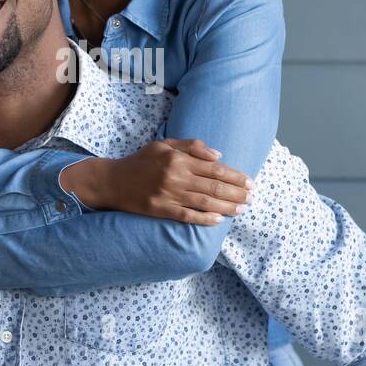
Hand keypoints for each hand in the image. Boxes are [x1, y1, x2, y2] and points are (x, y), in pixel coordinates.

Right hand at [61, 139, 252, 224]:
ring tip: (242, 209)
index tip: (249, 182)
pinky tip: (219, 220)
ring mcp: (169, 195)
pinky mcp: (161, 210)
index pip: (214, 168)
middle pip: (213, 187)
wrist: (113, 181)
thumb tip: (218, 155)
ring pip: (205, 203)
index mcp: (178, 159)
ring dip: (227, 207)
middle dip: (236, 193)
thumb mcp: (164, 144)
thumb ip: (192, 146)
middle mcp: (176, 177)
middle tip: (251, 197)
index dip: (234, 176)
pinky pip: (187, 216)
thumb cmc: (141, 161)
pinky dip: (204, 219)